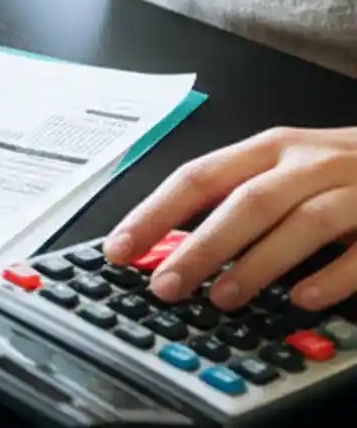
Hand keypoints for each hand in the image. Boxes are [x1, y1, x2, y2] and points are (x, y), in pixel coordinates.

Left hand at [103, 127, 356, 311]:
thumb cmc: (339, 169)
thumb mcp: (282, 169)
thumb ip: (232, 198)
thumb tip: (165, 244)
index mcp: (269, 149)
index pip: (198, 176)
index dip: (154, 213)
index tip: (117, 249)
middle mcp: (308, 163)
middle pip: (246, 201)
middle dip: (202, 246)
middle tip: (167, 286)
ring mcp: (355, 189)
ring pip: (302, 223)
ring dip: (258, 263)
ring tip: (222, 299)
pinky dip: (332, 276)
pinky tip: (301, 300)